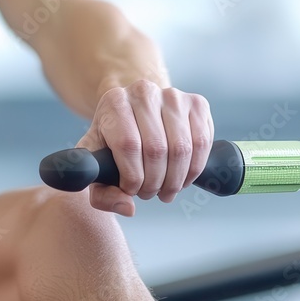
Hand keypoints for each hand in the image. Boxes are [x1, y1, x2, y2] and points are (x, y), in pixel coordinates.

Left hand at [77, 81, 213, 215]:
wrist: (135, 111)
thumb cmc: (113, 139)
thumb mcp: (98, 161)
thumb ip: (102, 191)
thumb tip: (128, 208)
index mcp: (114, 102)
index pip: (128, 145)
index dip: (133, 177)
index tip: (131, 190)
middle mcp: (144, 92)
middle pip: (157, 150)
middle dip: (155, 183)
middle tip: (149, 193)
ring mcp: (173, 95)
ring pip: (182, 149)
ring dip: (175, 180)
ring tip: (165, 190)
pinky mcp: (197, 103)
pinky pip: (202, 143)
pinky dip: (194, 169)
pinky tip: (182, 177)